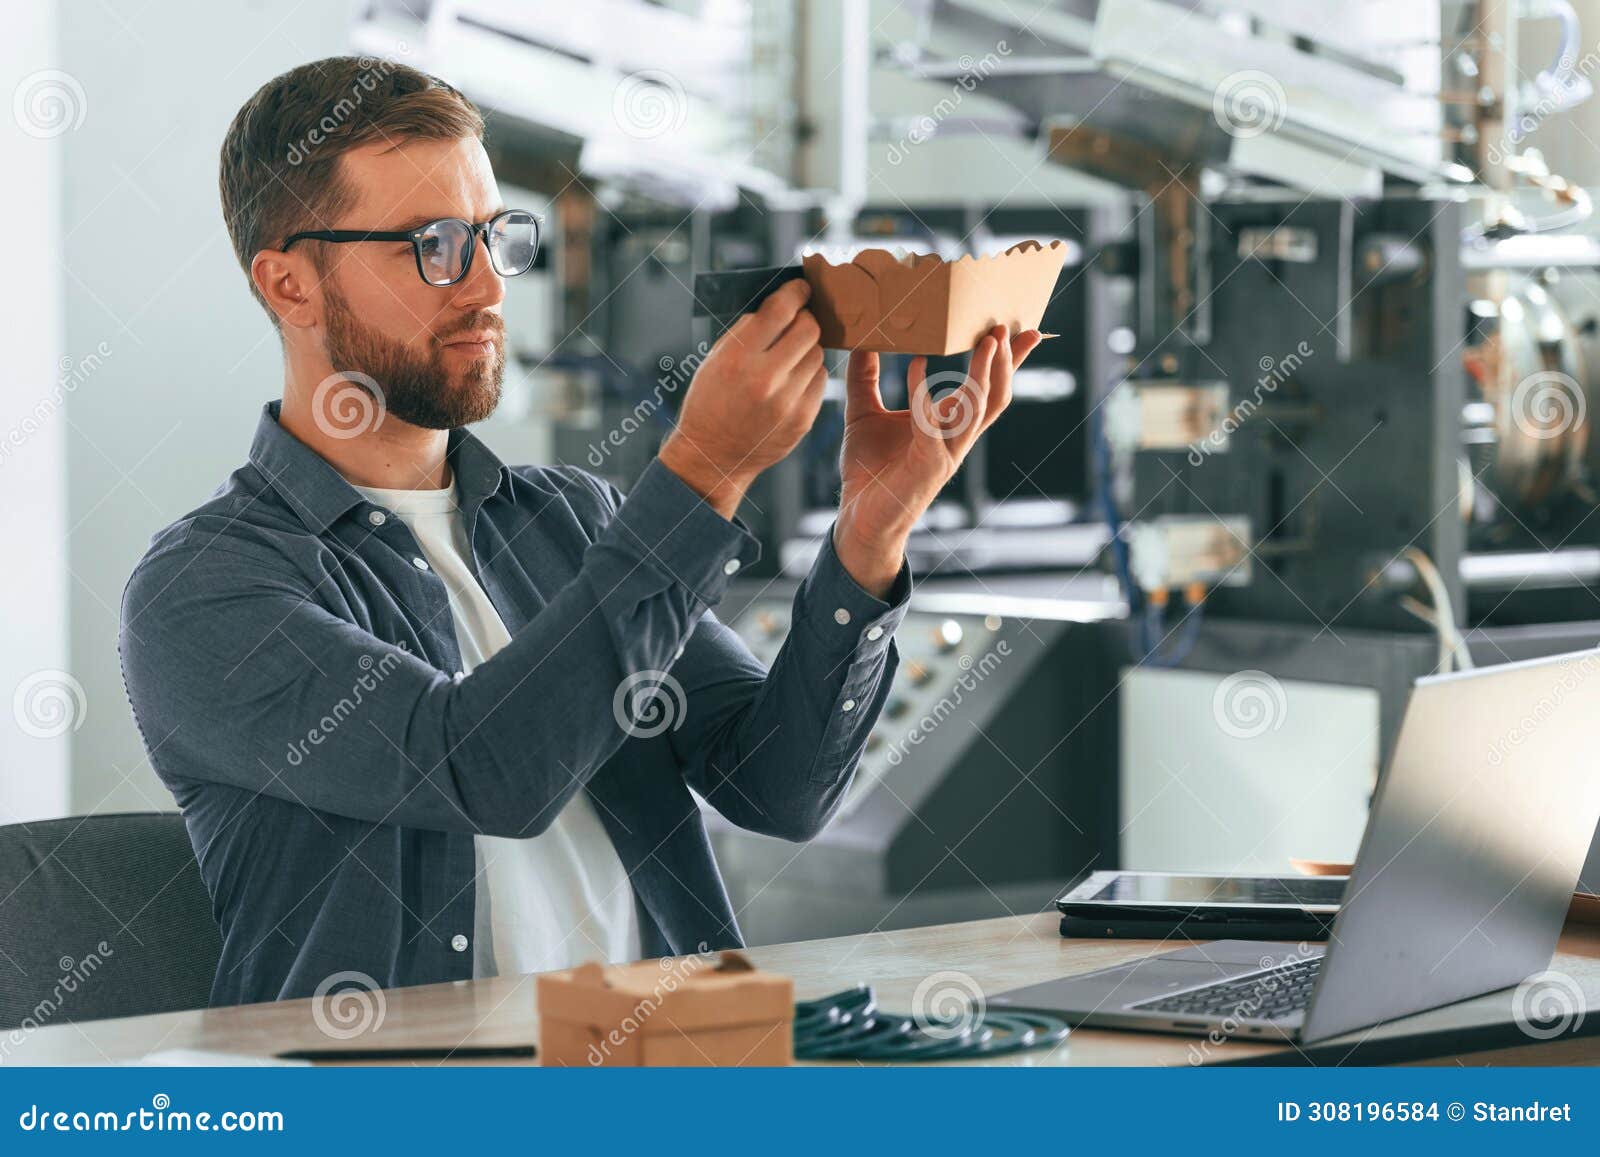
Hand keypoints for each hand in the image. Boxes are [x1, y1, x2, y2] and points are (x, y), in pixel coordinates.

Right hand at [658, 280, 826, 517]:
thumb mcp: (715, 360)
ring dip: (806, 349)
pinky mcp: (802, 419)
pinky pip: (820, 381)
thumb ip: (747, 331)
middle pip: (808, 329)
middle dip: (805, 319)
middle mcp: (765, 379)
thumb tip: (781, 305)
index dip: (796, 292)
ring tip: (788, 357)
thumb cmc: (710, 402)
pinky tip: (792, 380)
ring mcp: (787, 402)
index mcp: (738, 358)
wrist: (713, 456)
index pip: (780, 310)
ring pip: (817, 354)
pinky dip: (809, 374)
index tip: (802, 288)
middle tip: (798, 321)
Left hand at [834, 325, 1043, 595]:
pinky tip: (916, 365)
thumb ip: (866, 377)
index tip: (1027, 330)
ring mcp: (946, 453)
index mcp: (948, 424)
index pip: (987, 388)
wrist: (858, 517)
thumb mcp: (863, 413)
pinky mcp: (927, 465)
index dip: (1010, 362)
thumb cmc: (868, 469)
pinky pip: (930, 424)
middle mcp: (955, 438)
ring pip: (978, 409)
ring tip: (988, 342)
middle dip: (1007, 362)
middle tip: (1005, 328)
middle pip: (995, 396)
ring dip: (985, 373)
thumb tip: (862, 339)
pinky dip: (924, 393)